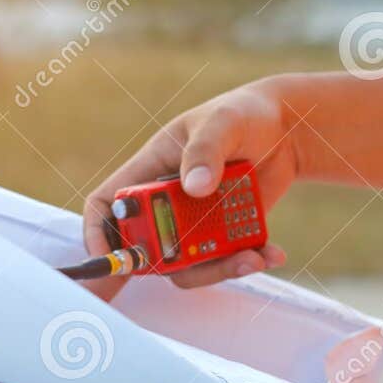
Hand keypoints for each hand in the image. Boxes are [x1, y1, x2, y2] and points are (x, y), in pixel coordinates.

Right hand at [81, 76, 298, 295]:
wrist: (284, 131)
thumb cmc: (241, 114)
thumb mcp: (222, 123)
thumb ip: (206, 151)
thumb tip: (194, 186)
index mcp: (149, 170)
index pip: (106, 205)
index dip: (98, 234)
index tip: (111, 258)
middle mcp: (165, 202)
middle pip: (146, 248)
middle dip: (170, 262)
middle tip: (202, 257)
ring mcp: (194, 222)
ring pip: (187, 265)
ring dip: (218, 269)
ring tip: (253, 256)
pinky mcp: (223, 235)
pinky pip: (223, 262)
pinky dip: (246, 262)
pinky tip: (270, 252)